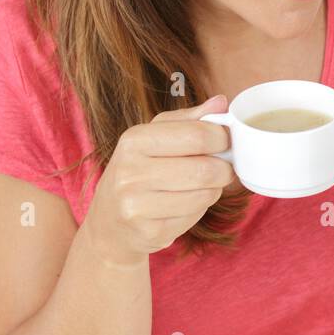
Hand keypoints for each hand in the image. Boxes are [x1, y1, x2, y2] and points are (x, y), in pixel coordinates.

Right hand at [81, 94, 236, 265]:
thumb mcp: (154, 137)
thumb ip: (189, 119)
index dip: (222, 139)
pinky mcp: (150, 232)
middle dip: (224, 168)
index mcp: (134, 140)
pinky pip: (196, 216)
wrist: (109, 223)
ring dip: (213, 190)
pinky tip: (184, 205)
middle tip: (221, 168)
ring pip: (205, 194)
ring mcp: (137, 205)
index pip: (197, 135)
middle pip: (206, 169)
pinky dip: (200, 209)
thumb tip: (221, 102)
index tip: (225, 142)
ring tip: (200, 185)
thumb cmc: (139, 171)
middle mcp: (130, 172)